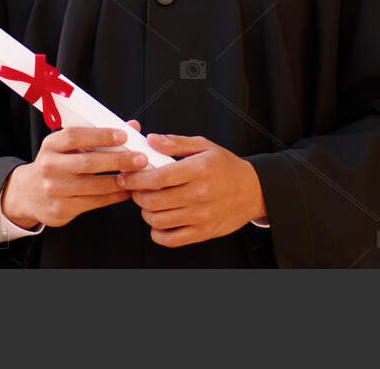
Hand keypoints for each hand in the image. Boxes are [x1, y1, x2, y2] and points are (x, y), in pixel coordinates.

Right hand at [0, 122, 147, 229]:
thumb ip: (100, 136)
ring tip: (139, 176)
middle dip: (118, 160)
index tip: (124, 136)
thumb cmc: (57, 164)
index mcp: (51, 145)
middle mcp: (49, 166)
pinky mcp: (61, 208)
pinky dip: (114, 197)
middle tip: (140, 158)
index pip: (75, 136)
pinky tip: (126, 191)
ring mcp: (54, 189)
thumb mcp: (69, 147)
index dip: (101, 135)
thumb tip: (133, 126)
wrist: (29, 193)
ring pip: (94, 185)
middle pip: (88, 162)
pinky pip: (94, 202)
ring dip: (120, 181)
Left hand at [115, 133, 266, 247]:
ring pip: (158, 220)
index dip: (135, 178)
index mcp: (198, 170)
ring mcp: (201, 216)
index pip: (158, 177)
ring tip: (148, 202)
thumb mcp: (204, 146)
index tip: (126, 176)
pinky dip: (157, 232)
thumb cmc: (227, 167)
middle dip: (136, 194)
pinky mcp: (203, 233)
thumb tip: (151, 140)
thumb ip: (176, 143)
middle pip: (153, 200)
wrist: (253, 190)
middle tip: (135, 188)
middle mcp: (199, 194)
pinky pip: (171, 239)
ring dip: (145, 212)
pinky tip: (159, 221)